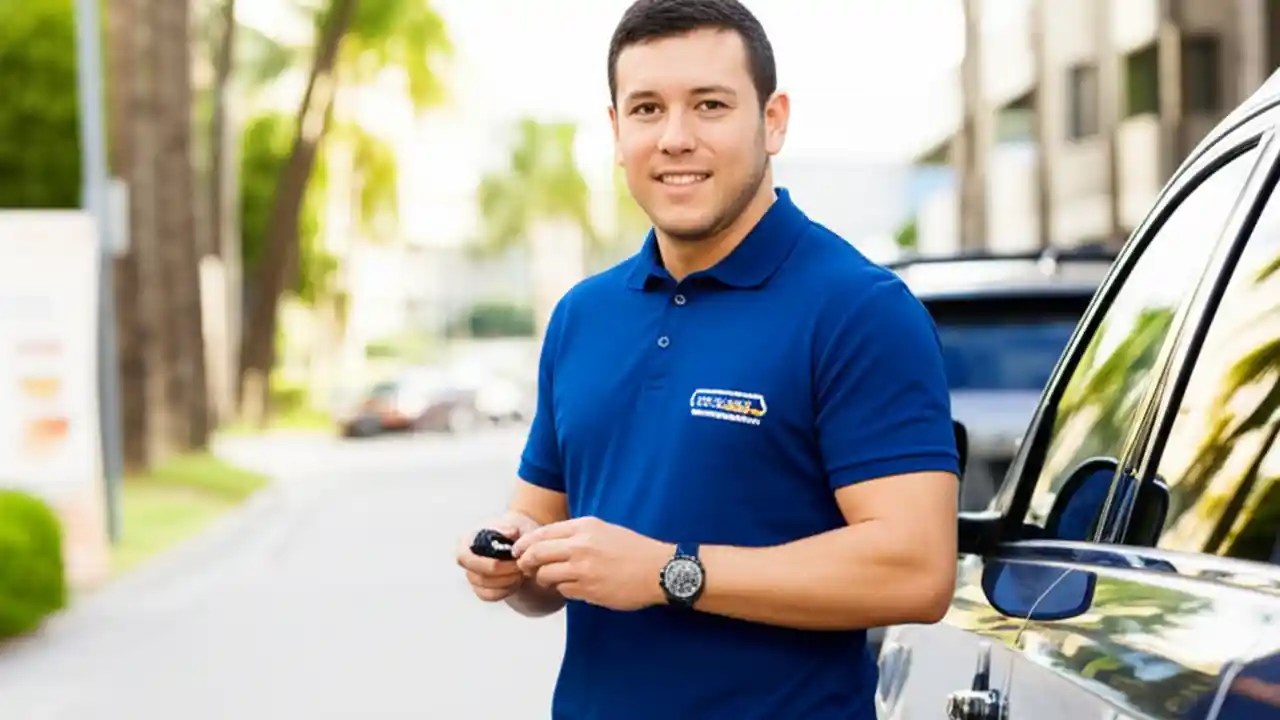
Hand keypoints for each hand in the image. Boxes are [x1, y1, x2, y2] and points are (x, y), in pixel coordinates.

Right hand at [456, 511, 540, 601]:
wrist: (523, 542)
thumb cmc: (516, 530)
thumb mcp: (515, 523)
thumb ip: (510, 527)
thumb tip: (511, 532)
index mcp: (467, 541)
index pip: (464, 557)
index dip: (486, 562)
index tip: (511, 558)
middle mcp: (466, 560)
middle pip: (477, 576)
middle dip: (503, 573)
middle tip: (520, 566)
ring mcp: (472, 576)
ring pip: (484, 588)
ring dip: (507, 582)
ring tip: (522, 571)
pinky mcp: (481, 588)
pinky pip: (490, 595)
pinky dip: (506, 590)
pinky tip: (518, 579)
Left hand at [512, 516, 673, 611]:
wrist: (658, 569)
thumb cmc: (634, 550)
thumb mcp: (603, 530)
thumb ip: (576, 534)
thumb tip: (547, 544)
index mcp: (584, 527)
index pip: (542, 534)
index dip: (524, 544)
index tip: (518, 551)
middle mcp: (580, 545)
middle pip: (536, 554)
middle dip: (526, 562)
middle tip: (524, 568)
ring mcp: (583, 569)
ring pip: (546, 574)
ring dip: (544, 579)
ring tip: (552, 579)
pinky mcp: (588, 590)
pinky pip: (564, 590)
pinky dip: (564, 589)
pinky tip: (575, 587)